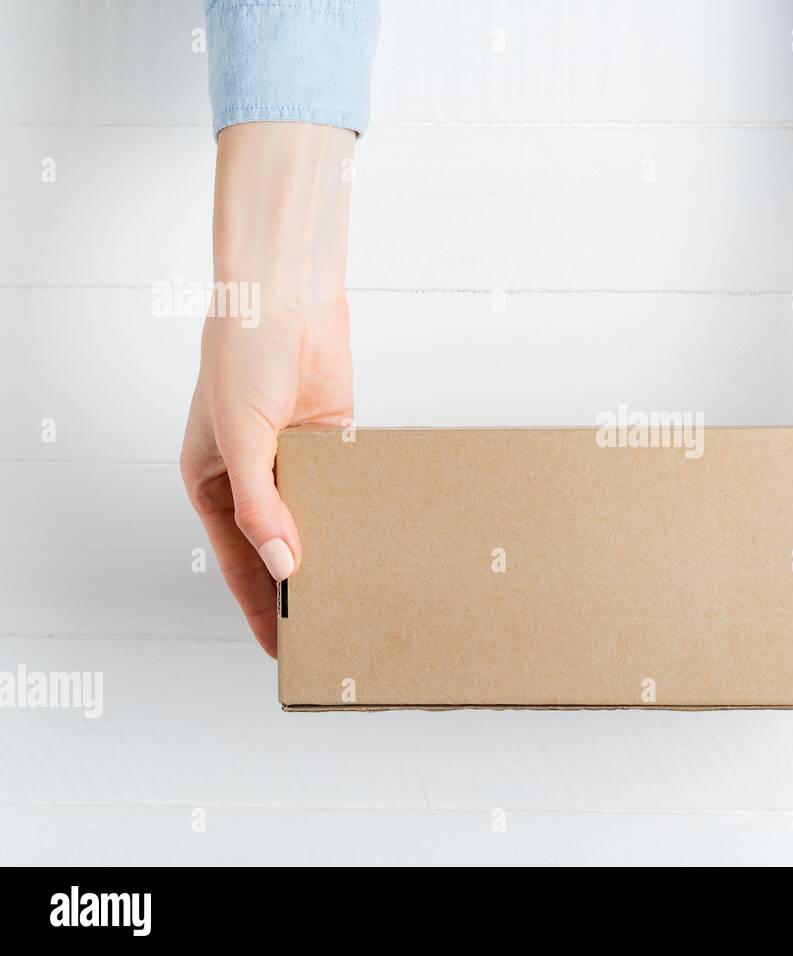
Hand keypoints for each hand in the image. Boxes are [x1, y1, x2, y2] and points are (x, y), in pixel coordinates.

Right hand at [180, 123, 355, 656]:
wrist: (285, 296)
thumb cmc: (241, 356)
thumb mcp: (239, 438)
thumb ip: (258, 505)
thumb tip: (284, 563)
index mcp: (212, 483)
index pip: (237, 560)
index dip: (258, 605)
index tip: (282, 648)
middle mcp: (254, 477)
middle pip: (280, 545)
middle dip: (301, 585)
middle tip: (332, 629)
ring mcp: (297, 460)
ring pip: (318, 519)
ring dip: (336, 549)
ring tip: (363, 594)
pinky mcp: (335, 440)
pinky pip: (347, 486)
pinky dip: (360, 510)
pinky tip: (380, 538)